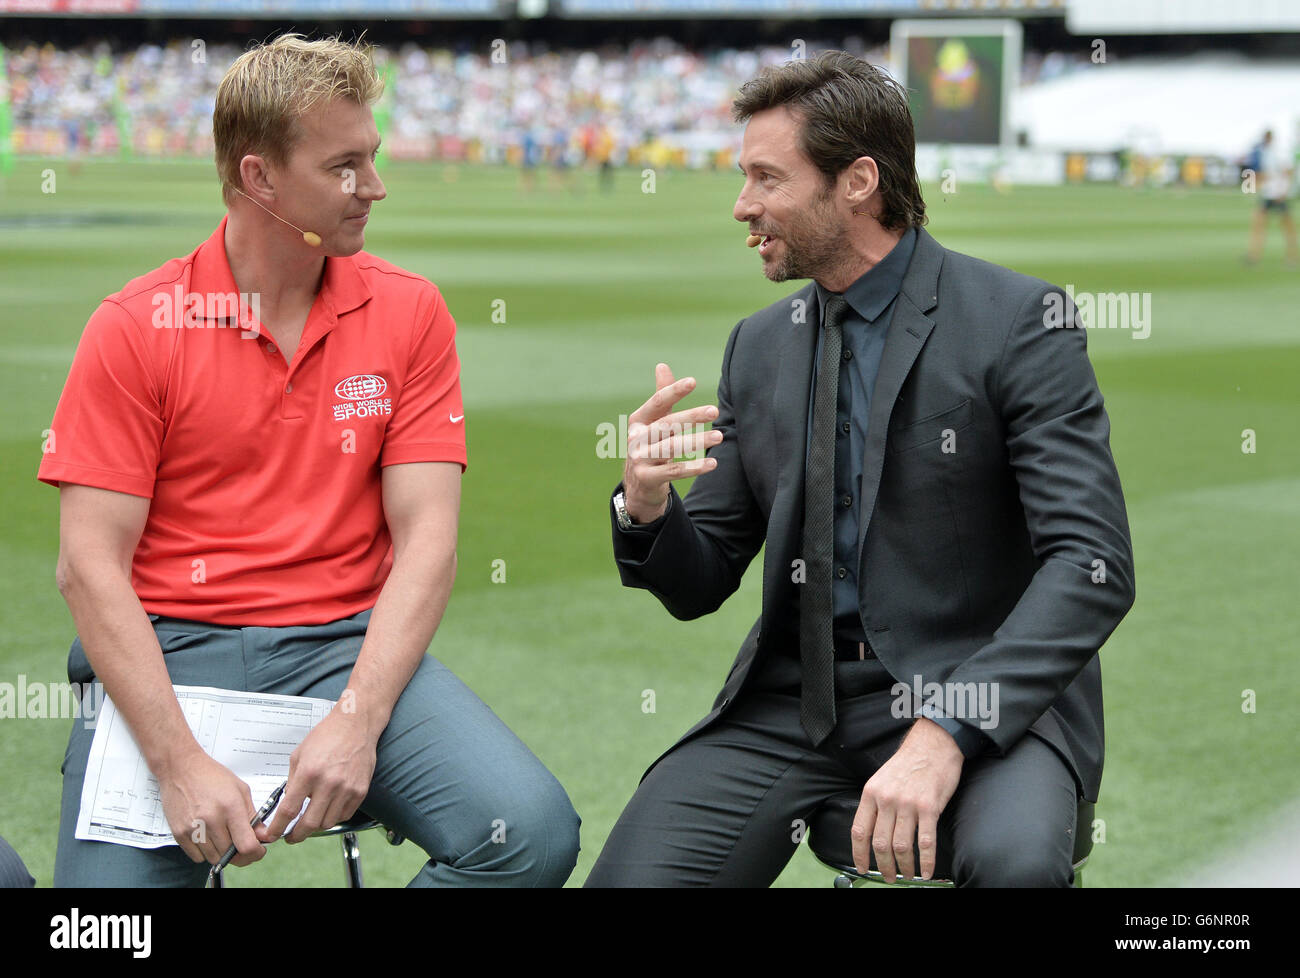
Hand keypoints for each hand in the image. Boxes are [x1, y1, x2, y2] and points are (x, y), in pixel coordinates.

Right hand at [157, 751, 265, 866]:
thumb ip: (253, 816)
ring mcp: (193, 829)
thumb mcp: (241, 790)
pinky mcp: (179, 834)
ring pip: (214, 859)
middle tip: (243, 845)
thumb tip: (263, 837)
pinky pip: (197, 857)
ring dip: (223, 854)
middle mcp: (211, 821)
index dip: (256, 853)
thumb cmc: (212, 776)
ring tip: (225, 838)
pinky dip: (206, 853)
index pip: (246, 845)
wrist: (180, 768)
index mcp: (230, 808)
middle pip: (230, 855)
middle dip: (241, 854)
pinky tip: (209, 838)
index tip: (259, 851)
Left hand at [257, 704, 376, 844]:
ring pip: (327, 823)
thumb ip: (293, 781)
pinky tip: (328, 809)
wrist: (355, 725)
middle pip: (309, 824)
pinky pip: (344, 815)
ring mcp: (347, 788)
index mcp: (309, 773)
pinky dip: (334, 816)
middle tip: (291, 836)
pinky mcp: (360, 791)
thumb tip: (289, 803)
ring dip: (316, 825)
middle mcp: (329, 783)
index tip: (273, 834)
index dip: (278, 827)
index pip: (289, 810)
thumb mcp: (299, 755)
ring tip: (311, 819)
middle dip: (297, 835)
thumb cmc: (327, 736)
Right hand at [622, 363, 722, 522]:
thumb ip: (661, 396)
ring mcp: (639, 459)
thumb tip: (662, 365)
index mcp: (638, 420)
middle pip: (666, 424)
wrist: (639, 484)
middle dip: (691, 417)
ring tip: (719, 436)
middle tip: (714, 411)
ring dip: (696, 441)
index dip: (674, 391)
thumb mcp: (654, 421)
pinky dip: (694, 467)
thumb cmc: (651, 445)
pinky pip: (674, 471)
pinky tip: (712, 463)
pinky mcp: (647, 478)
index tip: (692, 381)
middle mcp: (636, 438)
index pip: (657, 402)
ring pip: (671, 448)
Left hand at [850, 718, 963, 882]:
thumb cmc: (909, 763)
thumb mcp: (882, 779)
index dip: (858, 854)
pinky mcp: (930, 807)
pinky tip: (926, 871)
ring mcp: (908, 804)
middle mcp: (887, 800)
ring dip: (904, 867)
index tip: (862, 868)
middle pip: (880, 843)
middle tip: (889, 877)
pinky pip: (926, 842)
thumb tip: (872, 832)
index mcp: (871, 793)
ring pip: (901, 846)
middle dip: (884, 866)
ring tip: (908, 875)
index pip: (859, 831)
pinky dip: (926, 861)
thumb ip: (876, 804)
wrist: (933, 744)